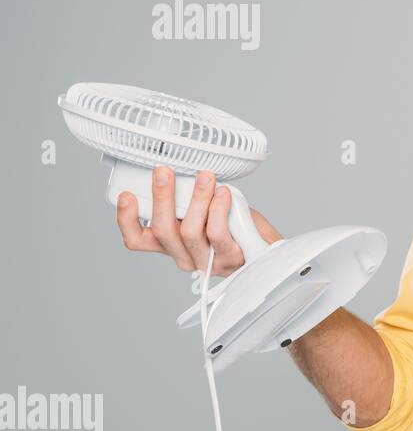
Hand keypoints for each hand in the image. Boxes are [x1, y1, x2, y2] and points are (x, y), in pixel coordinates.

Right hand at [116, 165, 282, 277]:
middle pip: (163, 232)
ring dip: (196, 200)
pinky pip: (217, 234)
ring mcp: (207, 261)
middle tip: (164, 172)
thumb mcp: (203, 209)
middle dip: (161, 198)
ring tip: (205, 177)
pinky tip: (224, 193)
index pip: (137, 240)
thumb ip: (187, 197)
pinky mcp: (230, 259)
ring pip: (189, 232)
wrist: (268, 246)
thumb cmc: (236, 225)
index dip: (126, 220)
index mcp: (171, 245)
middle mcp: (185, 257)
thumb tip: (179, 168)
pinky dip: (218, 210)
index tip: (126, 195)